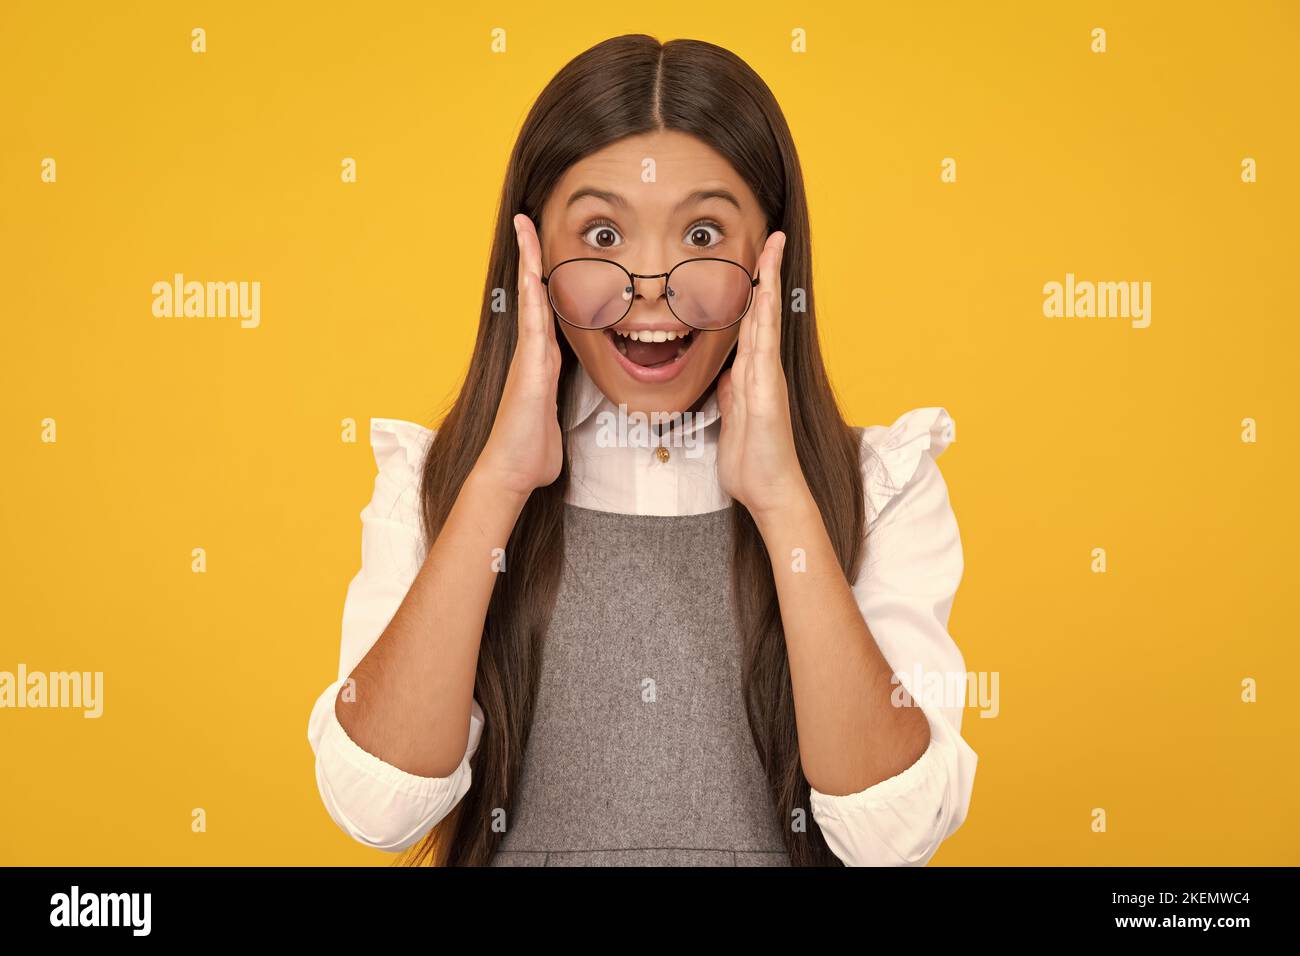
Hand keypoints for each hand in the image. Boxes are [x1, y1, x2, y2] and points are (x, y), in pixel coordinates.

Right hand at [472, 214, 563, 499]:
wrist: (512, 471)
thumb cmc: (532, 451)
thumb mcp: (554, 420)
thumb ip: (560, 407)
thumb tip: (563, 413)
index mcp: (542, 359)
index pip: (545, 308)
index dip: (543, 277)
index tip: (542, 247)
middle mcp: (533, 351)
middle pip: (533, 291)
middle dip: (530, 254)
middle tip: (525, 218)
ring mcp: (529, 354)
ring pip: (530, 297)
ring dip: (528, 260)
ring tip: (524, 225)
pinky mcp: (530, 363)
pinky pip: (533, 318)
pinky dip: (531, 290)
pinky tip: (531, 266)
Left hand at [716, 231, 812, 520]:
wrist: (769, 490)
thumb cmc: (752, 459)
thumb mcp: (732, 417)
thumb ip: (730, 392)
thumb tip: (725, 374)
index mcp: (752, 373)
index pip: (750, 321)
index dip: (751, 289)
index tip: (755, 259)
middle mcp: (763, 369)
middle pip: (762, 310)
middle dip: (767, 273)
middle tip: (773, 236)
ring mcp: (768, 377)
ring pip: (766, 319)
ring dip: (769, 283)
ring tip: (773, 248)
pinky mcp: (767, 390)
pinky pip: (764, 345)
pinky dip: (764, 317)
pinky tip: (763, 293)